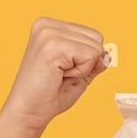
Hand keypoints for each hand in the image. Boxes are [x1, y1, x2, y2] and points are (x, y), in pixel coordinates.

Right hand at [0, 17, 111, 133]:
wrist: (28, 113)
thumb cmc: (50, 95)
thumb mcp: (79, 72)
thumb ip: (95, 60)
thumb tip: (108, 53)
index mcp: (49, 26)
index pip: (93, 35)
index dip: (86, 59)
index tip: (62, 70)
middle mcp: (46, 24)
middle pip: (97, 38)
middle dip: (86, 63)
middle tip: (61, 75)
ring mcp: (48, 33)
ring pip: (96, 47)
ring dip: (82, 68)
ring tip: (58, 75)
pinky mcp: (52, 45)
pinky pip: (90, 56)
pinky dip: (80, 72)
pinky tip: (58, 76)